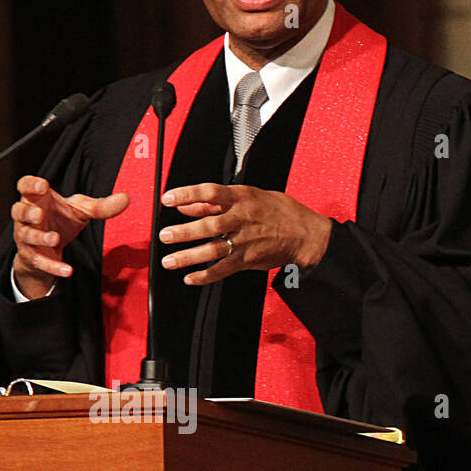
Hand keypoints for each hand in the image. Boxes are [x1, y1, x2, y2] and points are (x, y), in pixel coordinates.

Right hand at [11, 175, 128, 298]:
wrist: (51, 248)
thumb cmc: (60, 220)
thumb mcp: (80, 210)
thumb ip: (100, 206)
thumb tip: (125, 199)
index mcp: (37, 199)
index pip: (25, 185)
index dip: (30, 184)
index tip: (42, 186)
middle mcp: (28, 217)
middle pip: (18, 210)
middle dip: (27, 212)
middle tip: (40, 213)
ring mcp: (27, 237)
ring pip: (26, 236)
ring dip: (39, 237)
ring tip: (55, 238)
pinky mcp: (32, 257)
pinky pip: (40, 261)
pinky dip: (53, 266)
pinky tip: (67, 269)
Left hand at [158, 183, 331, 285]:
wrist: (305, 235)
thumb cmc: (278, 212)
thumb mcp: (249, 196)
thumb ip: (215, 202)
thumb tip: (186, 206)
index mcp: (242, 197)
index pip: (210, 191)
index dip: (187, 194)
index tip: (168, 199)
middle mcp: (242, 218)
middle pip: (209, 225)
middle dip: (184, 232)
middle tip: (164, 236)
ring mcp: (245, 241)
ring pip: (213, 250)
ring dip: (189, 256)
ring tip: (170, 261)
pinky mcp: (248, 260)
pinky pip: (223, 270)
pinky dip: (205, 276)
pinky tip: (190, 278)